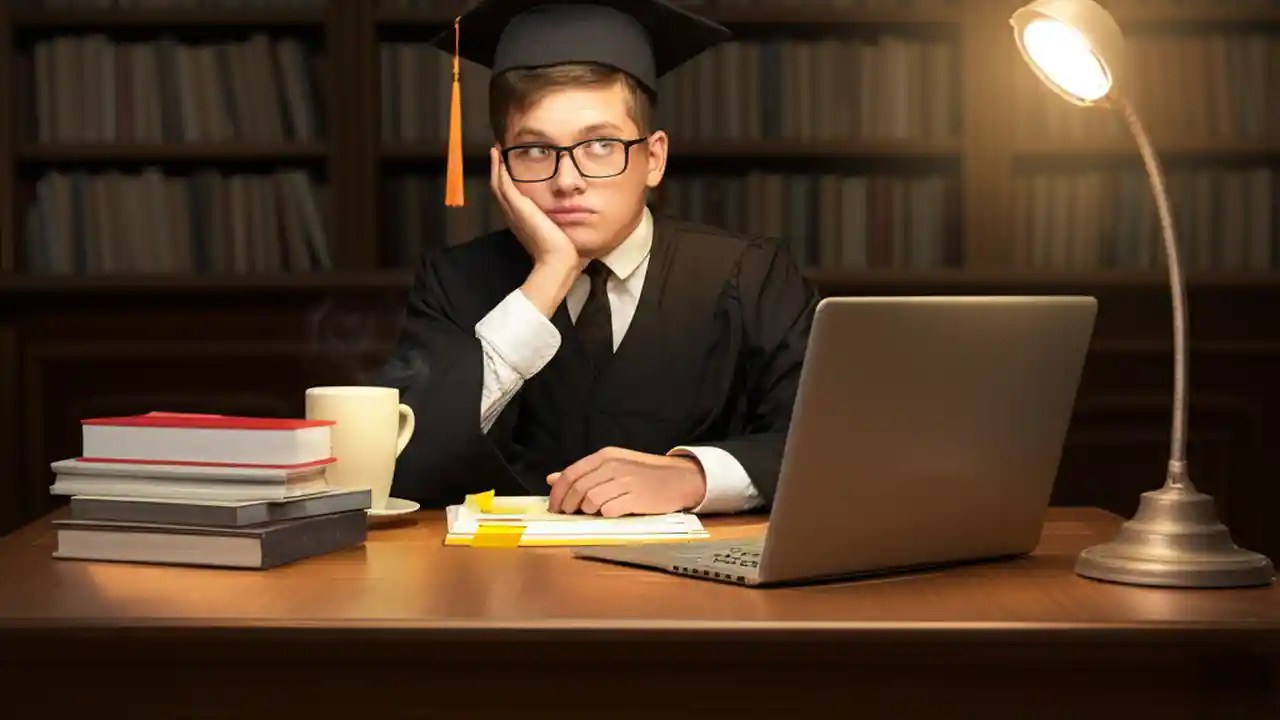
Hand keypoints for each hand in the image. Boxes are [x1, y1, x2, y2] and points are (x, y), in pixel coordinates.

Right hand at [491, 146, 579, 316]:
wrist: (558, 260)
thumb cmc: (561, 252)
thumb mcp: (559, 233)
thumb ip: (559, 225)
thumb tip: (571, 219)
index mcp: (522, 223)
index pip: (510, 199)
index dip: (506, 183)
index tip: (506, 169)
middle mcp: (514, 217)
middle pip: (499, 190)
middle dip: (497, 171)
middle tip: (496, 153)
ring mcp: (513, 212)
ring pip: (498, 185)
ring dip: (495, 167)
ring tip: (495, 151)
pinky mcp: (517, 208)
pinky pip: (502, 185)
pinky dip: (498, 169)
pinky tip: (498, 156)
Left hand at [547, 447, 707, 516]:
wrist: (680, 478)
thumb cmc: (645, 473)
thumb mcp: (614, 464)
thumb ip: (583, 472)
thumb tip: (552, 478)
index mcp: (606, 456)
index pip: (571, 474)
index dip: (558, 492)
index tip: (554, 506)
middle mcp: (614, 466)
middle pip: (578, 489)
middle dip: (568, 505)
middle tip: (567, 514)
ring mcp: (626, 482)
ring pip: (591, 501)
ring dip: (587, 511)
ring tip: (592, 513)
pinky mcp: (636, 499)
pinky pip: (610, 511)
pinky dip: (605, 515)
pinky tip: (610, 514)